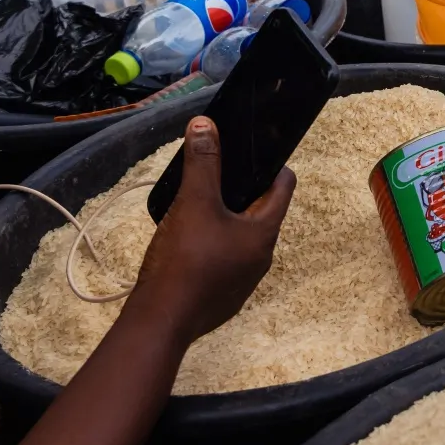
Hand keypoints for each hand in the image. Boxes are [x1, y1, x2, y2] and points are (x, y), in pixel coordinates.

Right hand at [127, 118, 293, 346]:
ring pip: (241, 238)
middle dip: (243, 191)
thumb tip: (205, 124)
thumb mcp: (193, 202)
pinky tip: (188, 241)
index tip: (252, 152)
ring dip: (226, 220)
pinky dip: (213, 246)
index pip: (284, 187)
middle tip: (217, 174)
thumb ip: (202, 162)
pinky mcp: (223, 298)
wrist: (159, 321)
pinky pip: (224, 262)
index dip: (272, 165)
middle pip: (261, 212)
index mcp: (265, 232)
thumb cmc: (185, 259)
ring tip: (199, 204)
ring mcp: (244, 281)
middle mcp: (262, 257)